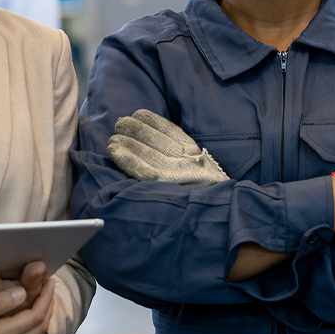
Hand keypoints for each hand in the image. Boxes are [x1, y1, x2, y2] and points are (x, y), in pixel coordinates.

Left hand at [108, 109, 228, 185]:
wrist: (221, 219)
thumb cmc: (205, 197)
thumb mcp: (202, 172)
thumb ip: (184, 158)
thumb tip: (154, 143)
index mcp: (198, 156)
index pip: (173, 131)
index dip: (153, 121)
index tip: (138, 114)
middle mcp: (192, 163)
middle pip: (159, 140)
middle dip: (136, 129)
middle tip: (119, 124)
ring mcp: (182, 177)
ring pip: (150, 154)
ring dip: (128, 143)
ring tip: (113, 138)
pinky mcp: (170, 190)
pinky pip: (146, 172)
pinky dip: (129, 159)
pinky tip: (115, 152)